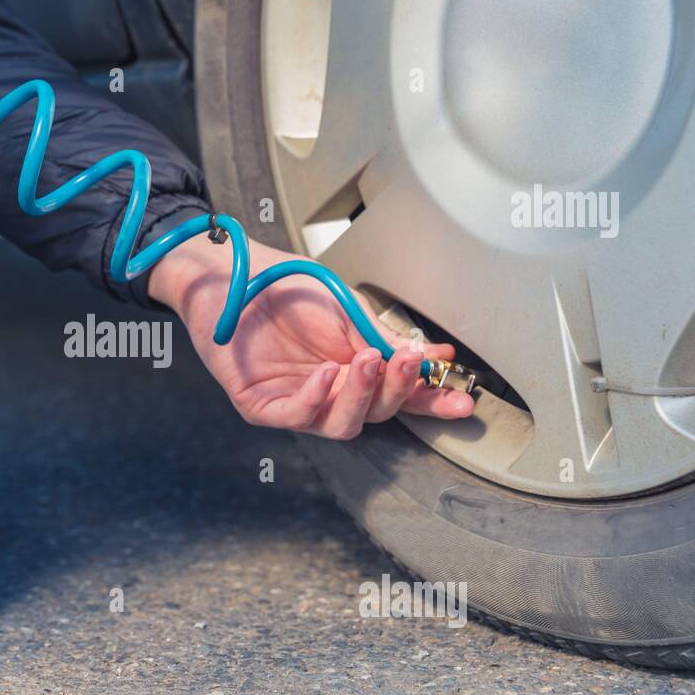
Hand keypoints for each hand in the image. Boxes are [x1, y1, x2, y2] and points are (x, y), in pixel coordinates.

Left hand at [147, 233, 474, 439]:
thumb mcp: (345, 309)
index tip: (462, 399)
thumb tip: (431, 358)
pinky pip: (295, 416)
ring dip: (361, 394)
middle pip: (375, 412)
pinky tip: (327, 373)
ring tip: (367, 360)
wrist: (232, 272)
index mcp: (352, 369)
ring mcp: (294, 401)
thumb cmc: (284, 287)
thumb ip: (382, 338)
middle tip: (406, 362)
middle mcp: (327, 391)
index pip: (396, 394)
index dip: (429, 400)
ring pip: (341, 423)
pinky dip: (316, 397)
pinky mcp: (260, 405)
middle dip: (396, 389)